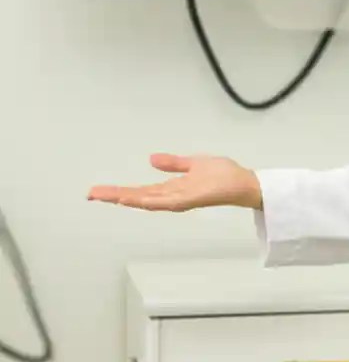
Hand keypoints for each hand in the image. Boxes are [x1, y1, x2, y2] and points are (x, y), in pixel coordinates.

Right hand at [87, 153, 262, 211]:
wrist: (244, 183)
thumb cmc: (223, 175)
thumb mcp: (194, 164)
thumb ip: (174, 164)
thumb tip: (151, 159)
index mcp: (172, 189)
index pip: (140, 191)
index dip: (119, 192)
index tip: (98, 191)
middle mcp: (172, 197)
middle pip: (138, 198)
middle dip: (115, 196)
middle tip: (91, 194)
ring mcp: (180, 200)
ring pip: (148, 201)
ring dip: (127, 199)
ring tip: (106, 196)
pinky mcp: (191, 200)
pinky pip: (167, 202)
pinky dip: (150, 201)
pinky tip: (135, 199)